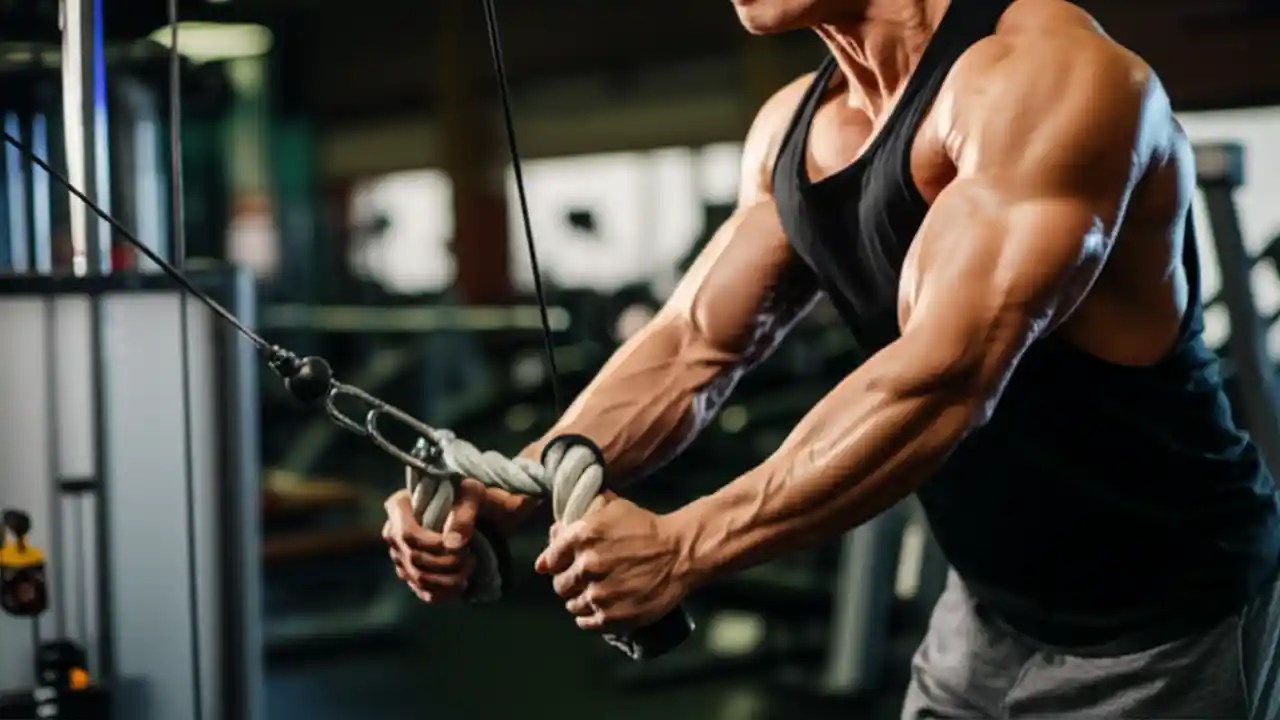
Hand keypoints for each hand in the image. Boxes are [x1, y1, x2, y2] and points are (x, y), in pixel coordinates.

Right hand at [382, 478, 483, 603]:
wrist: (468, 508)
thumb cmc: (467, 494)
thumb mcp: (471, 494)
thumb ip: (463, 515)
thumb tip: (453, 545)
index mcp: (399, 506)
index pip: (407, 534)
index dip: (433, 544)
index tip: (459, 543)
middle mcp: (392, 531)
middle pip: (414, 559)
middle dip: (447, 562)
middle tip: (470, 555)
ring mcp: (399, 555)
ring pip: (419, 578)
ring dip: (450, 579)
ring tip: (470, 565)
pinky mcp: (410, 573)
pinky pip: (423, 591)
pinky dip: (445, 592)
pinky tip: (462, 582)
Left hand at [534, 495, 689, 632]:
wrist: (680, 554)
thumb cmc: (646, 528)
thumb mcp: (612, 509)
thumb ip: (579, 518)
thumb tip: (553, 532)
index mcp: (582, 536)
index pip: (549, 559)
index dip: (554, 563)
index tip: (561, 566)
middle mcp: (586, 566)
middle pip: (559, 584)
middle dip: (568, 581)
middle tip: (582, 580)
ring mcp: (599, 593)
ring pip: (572, 604)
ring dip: (579, 600)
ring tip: (594, 594)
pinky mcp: (612, 616)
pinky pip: (586, 623)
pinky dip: (588, 618)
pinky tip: (598, 609)